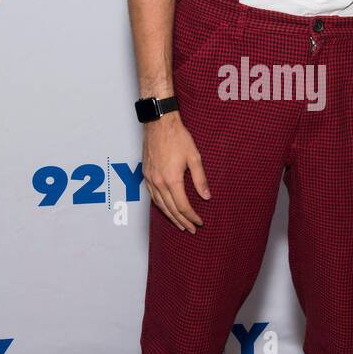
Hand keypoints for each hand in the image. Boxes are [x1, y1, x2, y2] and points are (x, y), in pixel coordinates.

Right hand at [142, 112, 209, 232]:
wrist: (159, 123)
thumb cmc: (178, 137)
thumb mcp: (194, 157)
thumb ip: (200, 179)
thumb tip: (206, 197)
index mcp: (172, 180)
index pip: (183, 206)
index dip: (192, 216)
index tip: (199, 222)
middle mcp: (159, 182)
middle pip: (171, 209)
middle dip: (182, 221)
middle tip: (191, 229)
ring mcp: (150, 179)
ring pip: (160, 205)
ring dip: (170, 216)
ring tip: (180, 224)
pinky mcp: (146, 174)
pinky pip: (152, 196)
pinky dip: (160, 206)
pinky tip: (166, 209)